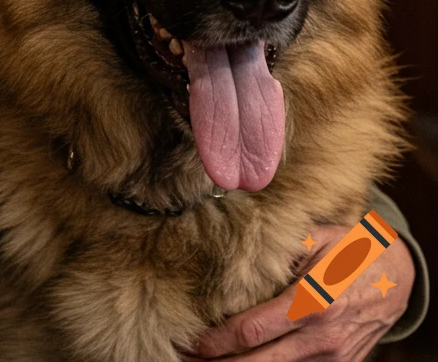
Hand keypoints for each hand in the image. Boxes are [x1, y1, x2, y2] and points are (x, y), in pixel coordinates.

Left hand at [190, 224, 414, 359]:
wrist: (400, 277)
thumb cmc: (352, 249)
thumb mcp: (319, 237)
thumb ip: (281, 245)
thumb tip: (234, 237)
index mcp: (311, 303)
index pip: (251, 330)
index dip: (216, 341)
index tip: (190, 342)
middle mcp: (322, 338)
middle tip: (185, 359)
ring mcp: (333, 358)